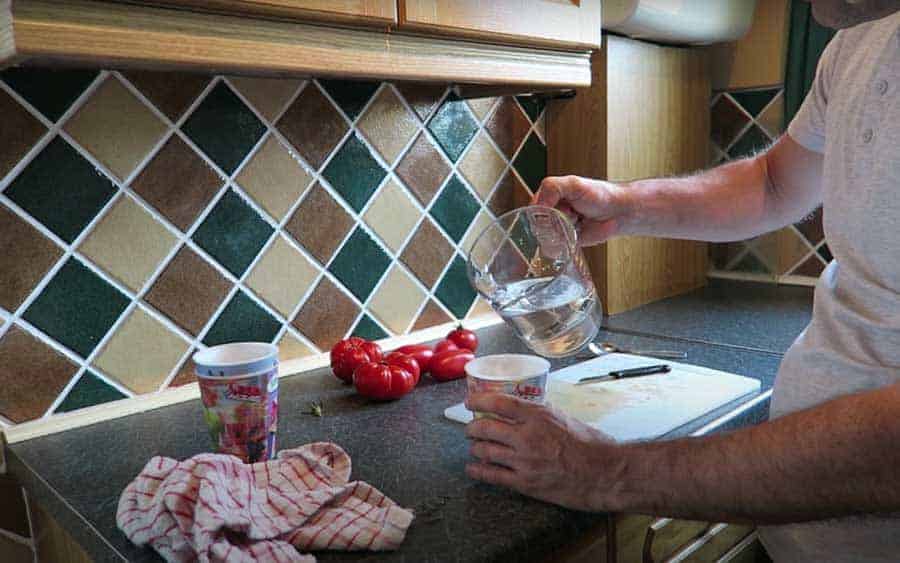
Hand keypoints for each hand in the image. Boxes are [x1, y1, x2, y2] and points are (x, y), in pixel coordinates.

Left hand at [465, 392, 619, 510]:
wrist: (604, 474)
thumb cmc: (592, 445)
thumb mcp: (566, 418)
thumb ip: (543, 413)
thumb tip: (526, 409)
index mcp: (538, 416)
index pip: (499, 403)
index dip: (479, 401)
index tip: (470, 401)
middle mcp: (527, 436)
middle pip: (485, 428)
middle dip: (472, 428)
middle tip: (471, 428)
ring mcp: (524, 461)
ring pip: (485, 451)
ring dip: (476, 448)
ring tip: (475, 447)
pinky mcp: (525, 483)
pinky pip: (492, 475)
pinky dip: (478, 471)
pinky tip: (473, 468)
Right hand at [534, 175, 631, 245]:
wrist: (619, 212)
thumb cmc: (600, 194)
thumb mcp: (573, 184)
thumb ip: (552, 188)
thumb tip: (537, 206)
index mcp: (547, 197)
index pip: (532, 210)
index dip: (545, 212)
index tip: (563, 207)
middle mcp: (550, 213)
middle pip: (539, 226)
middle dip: (557, 221)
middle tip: (573, 213)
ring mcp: (557, 228)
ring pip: (548, 238)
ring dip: (565, 230)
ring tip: (579, 220)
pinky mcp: (566, 242)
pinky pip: (558, 248)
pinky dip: (570, 241)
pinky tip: (581, 230)